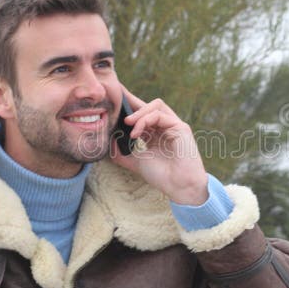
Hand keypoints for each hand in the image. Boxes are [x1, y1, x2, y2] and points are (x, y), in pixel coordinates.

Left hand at [110, 87, 208, 205]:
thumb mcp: (135, 162)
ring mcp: (174, 126)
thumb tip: (108, 141)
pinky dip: (145, 120)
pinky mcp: (180, 127)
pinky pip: (159, 115)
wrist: (178, 187)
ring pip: (155, 105)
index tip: (114, 100)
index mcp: (156, 134)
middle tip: (117, 104)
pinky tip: (136, 133)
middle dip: (132, 102)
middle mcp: (166, 127)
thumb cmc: (162, 175)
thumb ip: (121, 153)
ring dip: (138, 113)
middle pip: (149, 105)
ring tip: (127, 123)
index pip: (143, 115)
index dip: (130, 106)